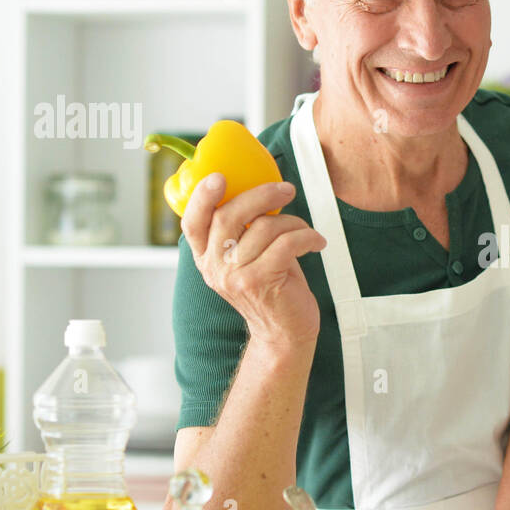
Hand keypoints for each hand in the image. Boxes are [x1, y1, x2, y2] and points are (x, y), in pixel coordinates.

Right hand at [180, 174, 326, 348]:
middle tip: (286, 189)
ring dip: (293, 222)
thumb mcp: (247, 258)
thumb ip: (243, 231)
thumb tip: (262, 191)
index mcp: (206, 257)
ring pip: (264, 227)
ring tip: (306, 230)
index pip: (192, 223)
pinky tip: (317, 242)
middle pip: (229, 215)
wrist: (283, 333)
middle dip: (261, 195)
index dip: (202, 197)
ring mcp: (235, 277)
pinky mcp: (260, 283)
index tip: (219, 177)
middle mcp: (214, 267)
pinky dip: (307, 237)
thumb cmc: (270, 288)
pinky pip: (286, 244)